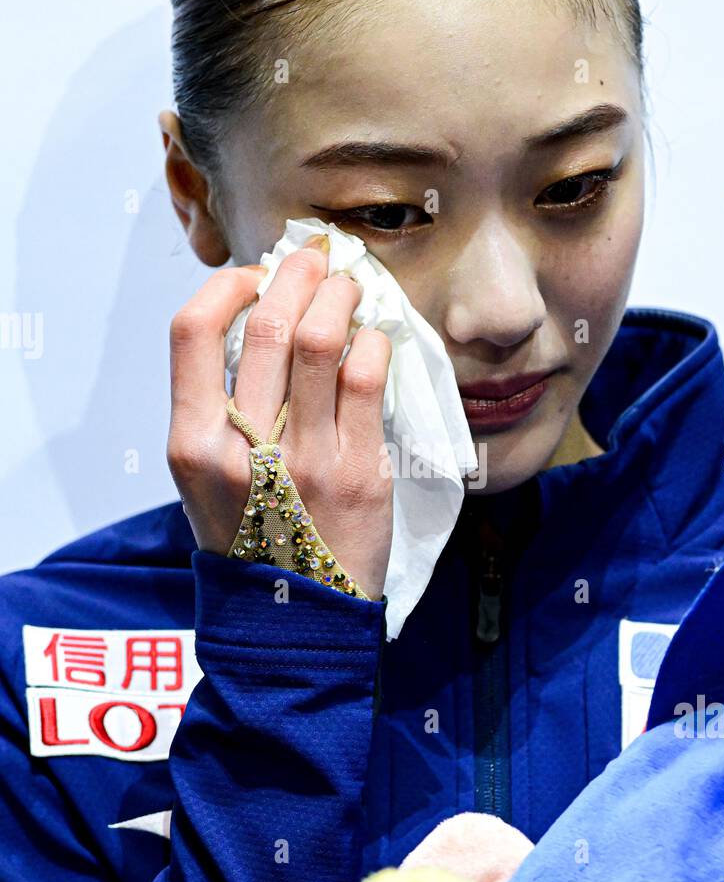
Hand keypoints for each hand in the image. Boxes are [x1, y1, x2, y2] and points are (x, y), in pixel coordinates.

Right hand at [167, 237, 393, 600]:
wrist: (295, 619)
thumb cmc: (254, 540)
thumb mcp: (208, 480)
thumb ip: (220, 407)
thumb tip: (259, 319)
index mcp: (192, 444)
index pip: (191, 331)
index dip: (227, 285)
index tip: (253, 276)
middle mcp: (243, 449)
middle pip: (267, 323)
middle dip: (297, 274)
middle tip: (316, 262)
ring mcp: (304, 459)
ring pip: (320, 340)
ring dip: (341, 296)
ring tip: (350, 289)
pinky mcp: (358, 471)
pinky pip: (368, 379)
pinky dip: (373, 343)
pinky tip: (374, 341)